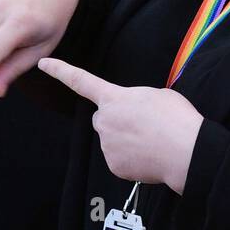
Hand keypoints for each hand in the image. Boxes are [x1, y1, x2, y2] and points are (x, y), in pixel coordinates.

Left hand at [37, 57, 202, 193]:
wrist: (186, 151)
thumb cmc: (176, 119)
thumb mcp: (158, 96)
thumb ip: (136, 102)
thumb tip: (134, 116)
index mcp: (114, 98)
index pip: (80, 80)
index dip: (60, 70)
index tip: (43, 63)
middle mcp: (105, 120)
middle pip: (102, 119)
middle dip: (116, 121)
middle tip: (142, 125)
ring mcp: (107, 145)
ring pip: (112, 141)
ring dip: (127, 140)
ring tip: (152, 140)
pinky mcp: (114, 166)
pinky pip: (120, 160)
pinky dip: (133, 159)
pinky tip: (150, 156)